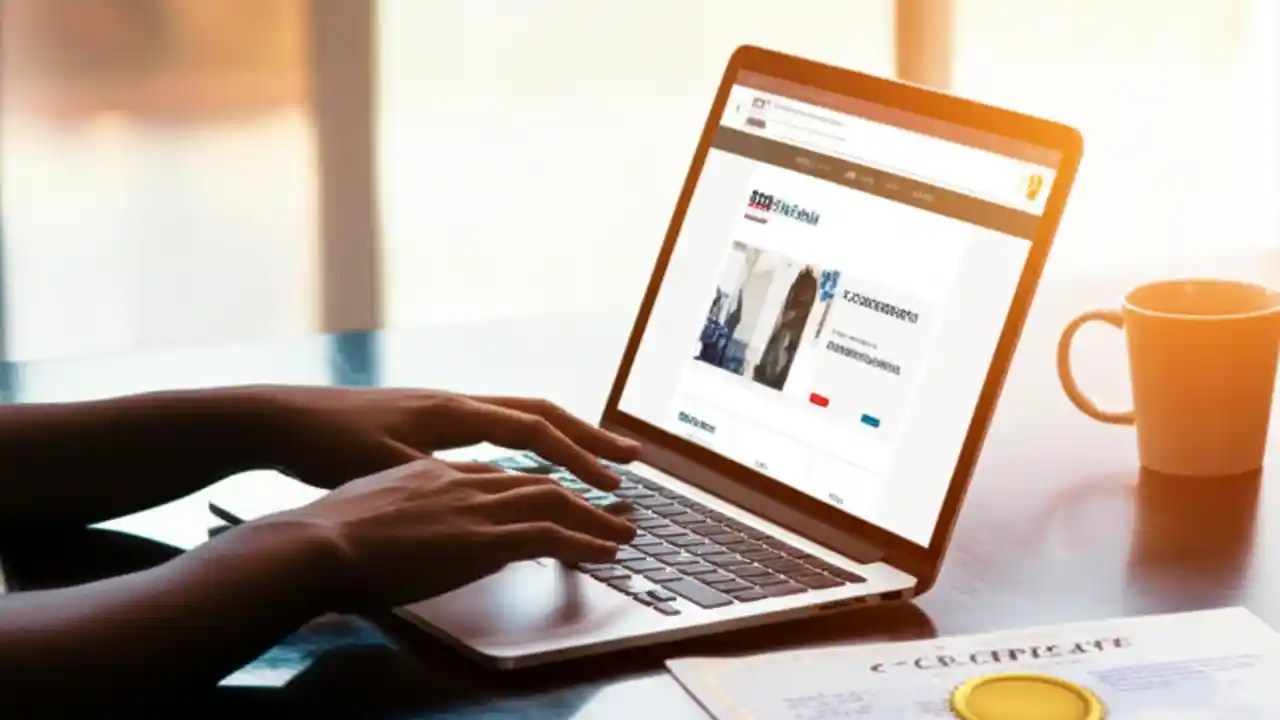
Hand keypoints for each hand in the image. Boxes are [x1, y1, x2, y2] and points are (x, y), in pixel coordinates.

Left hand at [260, 386, 639, 490]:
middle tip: (631, 459)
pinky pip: (497, 429)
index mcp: (454, 413)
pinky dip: (528, 444)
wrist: (280, 420)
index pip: (535, 430)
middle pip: (540, 413)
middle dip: (589, 437)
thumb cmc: (329, 446)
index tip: (612, 483)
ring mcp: (443, 410)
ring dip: (562, 438)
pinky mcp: (427, 422)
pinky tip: (530, 465)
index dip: (578, 458)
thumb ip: (446, 481)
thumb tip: (501, 495)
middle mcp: (457, 404)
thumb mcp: (389, 468)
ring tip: (593, 460)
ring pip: (520, 418)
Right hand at [275, 456, 633, 608]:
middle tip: (617, 475)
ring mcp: (471, 501)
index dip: (532, 468)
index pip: (496, 458)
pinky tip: (604, 550)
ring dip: (591, 509)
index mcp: (431, 462)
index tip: (557, 478)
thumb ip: (399, 506)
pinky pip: (546, 531)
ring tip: (623, 525)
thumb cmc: (325, 526)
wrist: (313, 539)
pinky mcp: (479, 535)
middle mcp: (459, 472)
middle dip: (581, 464)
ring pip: (550, 494)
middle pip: (535, 461)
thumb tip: (407, 525)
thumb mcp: (368, 501)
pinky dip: (581, 538)